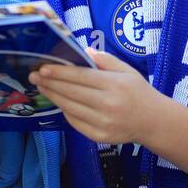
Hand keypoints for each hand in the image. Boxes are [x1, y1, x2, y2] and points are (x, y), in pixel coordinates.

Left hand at [30, 49, 155, 144]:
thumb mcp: (127, 70)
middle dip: (50, 83)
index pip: (80, 77)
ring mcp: (103, 123)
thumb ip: (105, 60)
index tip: (43, 68)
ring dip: (53, 97)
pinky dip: (65, 111)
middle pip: (72, 93)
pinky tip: (58, 102)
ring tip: (41, 87)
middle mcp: (108, 105)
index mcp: (114, 85)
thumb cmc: (139, 92)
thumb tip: (83, 51)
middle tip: (34, 76)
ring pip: (70, 108)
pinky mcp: (99, 136)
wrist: (154, 122)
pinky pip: (76, 122)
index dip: (59, 73)